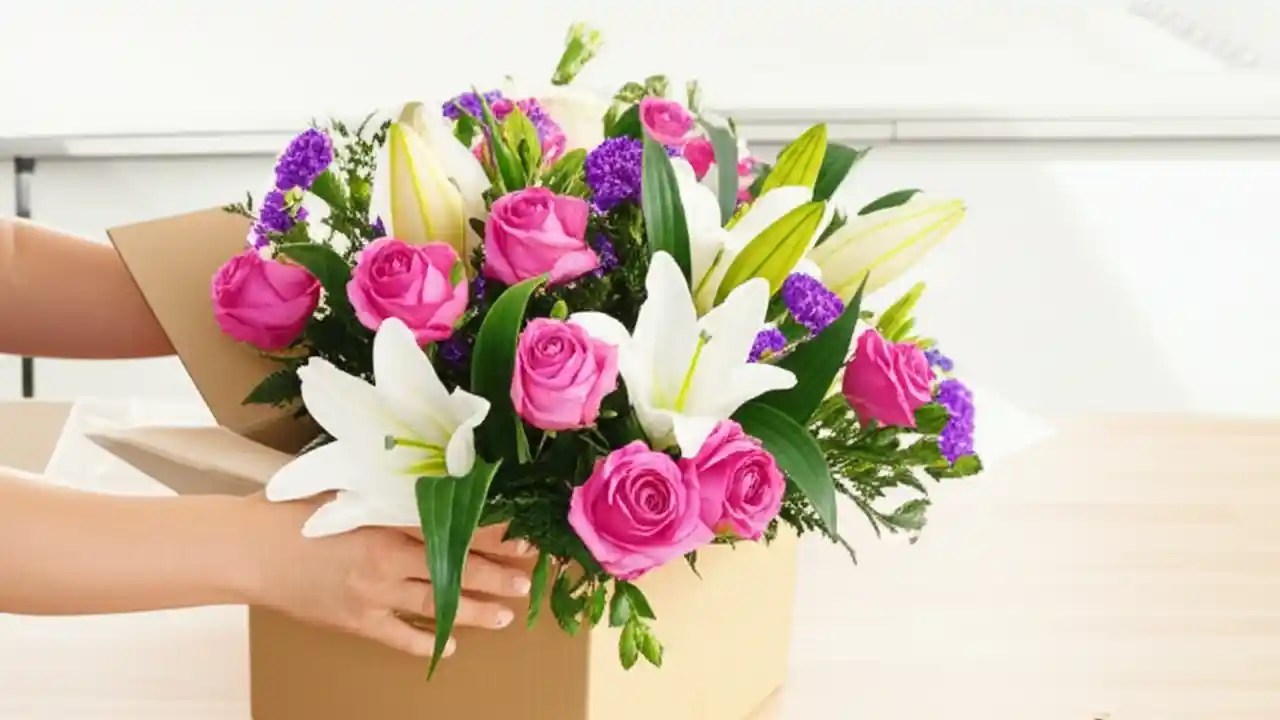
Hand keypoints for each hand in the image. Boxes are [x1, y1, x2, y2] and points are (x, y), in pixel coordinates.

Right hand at [233, 493, 533, 657]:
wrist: (247, 548)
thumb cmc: (293, 508)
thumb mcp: (347, 487)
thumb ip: (388, 489)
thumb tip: (431, 480)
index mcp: (386, 518)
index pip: (454, 527)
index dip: (492, 535)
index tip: (521, 537)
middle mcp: (386, 558)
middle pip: (455, 567)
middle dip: (496, 575)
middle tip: (526, 580)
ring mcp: (372, 593)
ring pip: (437, 604)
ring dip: (475, 610)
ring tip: (505, 615)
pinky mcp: (354, 620)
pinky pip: (398, 636)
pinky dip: (425, 641)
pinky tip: (450, 646)